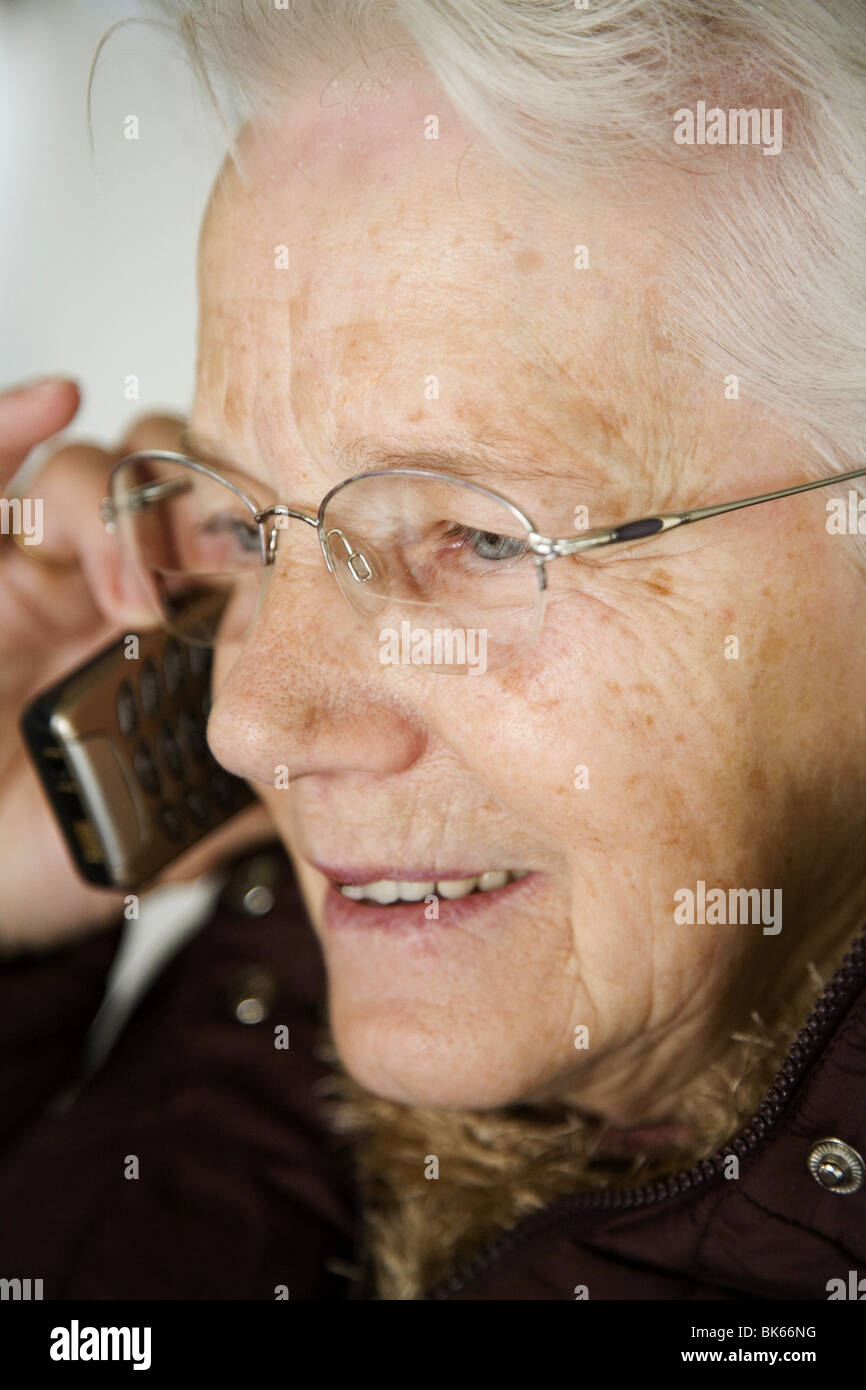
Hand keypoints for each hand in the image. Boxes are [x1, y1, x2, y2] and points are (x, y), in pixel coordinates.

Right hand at [0, 379, 273, 950]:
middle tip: (226, 555)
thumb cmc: (71, 837)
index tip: (308, 552)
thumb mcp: (185, 824)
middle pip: (166, 480)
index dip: (270, 522)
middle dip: (202, 499)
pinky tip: (49, 400)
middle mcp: (117, 580)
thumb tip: (366, 767)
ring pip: (85, 473)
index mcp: (181, 623)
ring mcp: (44, 569)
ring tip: (132, 594)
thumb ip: (262, 786)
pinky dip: (6, 426)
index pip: (232, 529)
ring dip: (121, 507)